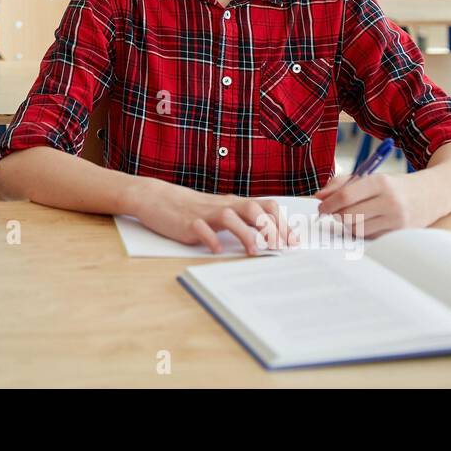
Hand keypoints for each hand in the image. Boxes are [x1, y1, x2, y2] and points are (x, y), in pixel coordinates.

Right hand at [128, 178, 297, 254]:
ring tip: (254, 252)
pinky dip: (211, 240)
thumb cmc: (192, 208)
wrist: (157, 198)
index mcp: (234, 203)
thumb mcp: (221, 211)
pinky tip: (217, 250)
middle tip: (280, 247)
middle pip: (253, 209)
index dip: (282, 223)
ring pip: (230, 217)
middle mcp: (223, 206)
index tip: (293, 241)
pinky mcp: (187, 223)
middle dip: (270, 228)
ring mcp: (205, 213)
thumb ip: (241, 221)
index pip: (265, 207)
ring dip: (246, 234)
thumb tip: (269, 238)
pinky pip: (201, 229)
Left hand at [314, 172, 431, 237]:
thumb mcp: (370, 176)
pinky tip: (367, 222)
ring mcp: (396, 220)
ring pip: (358, 229)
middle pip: (349, 215)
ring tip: (351, 216)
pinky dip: (362, 231)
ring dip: (348, 225)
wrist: (432, 194)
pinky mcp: (399, 234)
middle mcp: (390, 201)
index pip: (346, 195)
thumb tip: (319, 196)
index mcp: (380, 182)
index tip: (321, 207)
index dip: (329, 204)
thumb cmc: (394, 185)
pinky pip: (370, 237)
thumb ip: (341, 183)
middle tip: (332, 213)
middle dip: (336, 216)